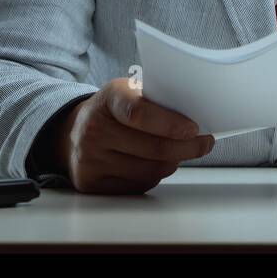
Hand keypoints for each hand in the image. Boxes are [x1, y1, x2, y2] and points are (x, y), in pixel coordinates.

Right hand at [53, 78, 214, 193]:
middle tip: (203, 144)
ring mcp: (90, 158)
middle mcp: (94, 128)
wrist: (73, 133)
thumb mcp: (128, 93)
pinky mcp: (92, 183)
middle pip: (152, 148)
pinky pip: (139, 185)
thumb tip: (195, 118)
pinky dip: (154, 176)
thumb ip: (155, 101)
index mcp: (107, 99)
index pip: (138, 112)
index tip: (193, 129)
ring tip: (179, 152)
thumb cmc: (113, 112)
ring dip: (173, 163)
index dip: (170, 123)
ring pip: (150, 170)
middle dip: (186, 148)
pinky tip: (154, 163)